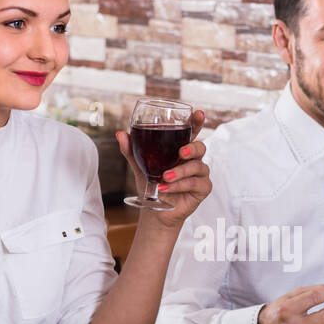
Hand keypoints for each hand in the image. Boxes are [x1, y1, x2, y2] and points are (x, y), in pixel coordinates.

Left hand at [116, 109, 211, 229]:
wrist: (154, 209)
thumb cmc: (151, 183)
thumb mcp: (140, 165)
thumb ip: (132, 150)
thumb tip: (120, 134)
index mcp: (181, 149)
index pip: (192, 132)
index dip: (197, 122)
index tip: (199, 113)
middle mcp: (194, 159)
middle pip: (200, 147)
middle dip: (192, 148)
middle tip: (180, 153)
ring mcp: (200, 174)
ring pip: (197, 167)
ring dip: (180, 172)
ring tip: (165, 177)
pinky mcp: (203, 188)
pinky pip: (195, 183)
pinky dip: (180, 185)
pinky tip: (166, 189)